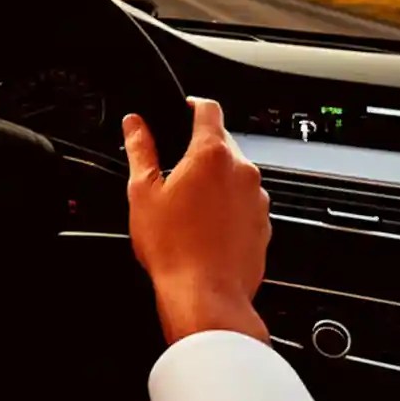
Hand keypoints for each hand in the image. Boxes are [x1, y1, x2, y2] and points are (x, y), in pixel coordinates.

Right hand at [122, 97, 270, 343]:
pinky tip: (205, 227)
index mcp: (211, 154)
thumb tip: (134, 124)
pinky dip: (228, 207)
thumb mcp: (143, 192)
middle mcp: (242, 171)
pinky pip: (245, 202)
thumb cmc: (174, 248)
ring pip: (235, 174)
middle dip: (199, 151)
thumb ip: (140, 150)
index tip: (184, 109)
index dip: (193, 105)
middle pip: (222, 143)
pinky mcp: (264, 223)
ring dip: (215, 181)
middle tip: (174, 173)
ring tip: (188, 207)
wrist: (205, 295)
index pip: (208, 109)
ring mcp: (257, 198)